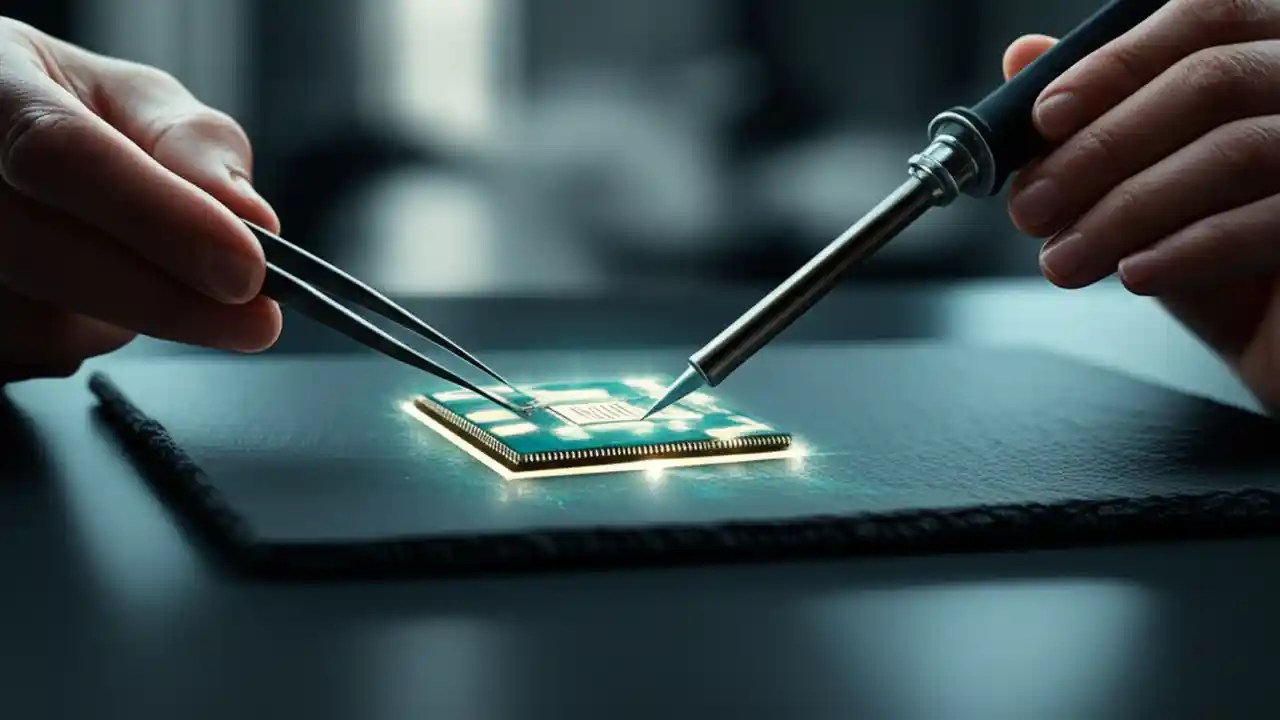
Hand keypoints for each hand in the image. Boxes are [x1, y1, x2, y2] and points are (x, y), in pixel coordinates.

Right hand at [0, 18, 280, 384]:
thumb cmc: (63, 111)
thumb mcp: (134, 100)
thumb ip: (193, 145)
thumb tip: (251, 218)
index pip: (65, 155)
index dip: (163, 219)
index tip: (245, 270)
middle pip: (51, 255)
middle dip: (172, 301)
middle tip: (255, 320)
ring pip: (44, 324)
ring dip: (118, 318)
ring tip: (126, 264)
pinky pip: (30, 356)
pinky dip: (79, 336)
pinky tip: (78, 291)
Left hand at [1003, 0, 1279, 411]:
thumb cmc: (1225, 265)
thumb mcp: (1148, 189)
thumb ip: (1096, 121)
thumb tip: (1022, 56)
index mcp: (1273, 54)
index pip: (1205, 19)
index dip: (1117, 64)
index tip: (1043, 121)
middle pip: (1212, 80)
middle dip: (1102, 149)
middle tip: (1031, 209)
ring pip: (1236, 149)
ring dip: (1128, 209)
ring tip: (1063, 261)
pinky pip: (1271, 219)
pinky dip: (1188, 249)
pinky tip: (1134, 275)